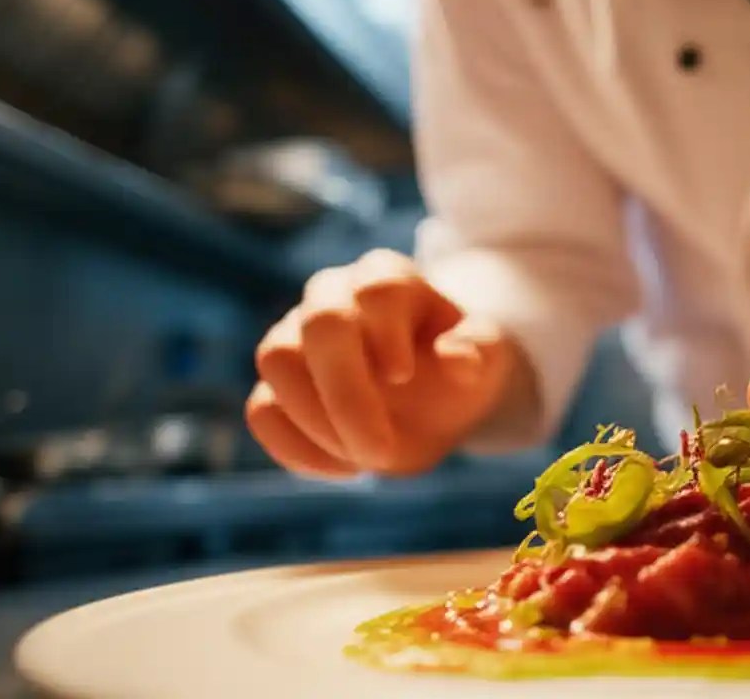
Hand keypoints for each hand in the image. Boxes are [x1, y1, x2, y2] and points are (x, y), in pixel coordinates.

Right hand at [245, 249, 514, 476]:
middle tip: (382, 451)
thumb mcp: (488, 359)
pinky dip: (297, 448)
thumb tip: (457, 358)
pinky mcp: (275, 386)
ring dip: (319, 421)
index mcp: (388, 279)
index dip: (384, 333)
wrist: (434, 398)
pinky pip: (262, 412)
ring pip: (276, 360)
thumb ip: (479, 350)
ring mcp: (295, 337)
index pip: (376, 289)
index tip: (403, 378)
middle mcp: (333, 296)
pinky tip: (346, 469)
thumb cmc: (459, 369)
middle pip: (318, 324)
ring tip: (369, 457)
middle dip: (346, 394)